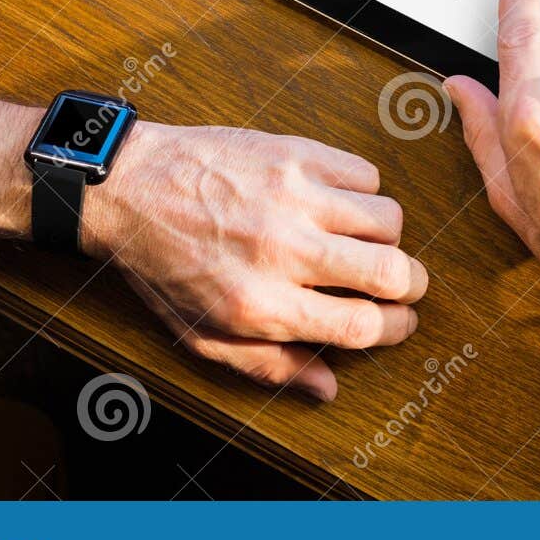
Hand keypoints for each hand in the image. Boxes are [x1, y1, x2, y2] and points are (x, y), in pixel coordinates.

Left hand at [84, 122, 427, 398]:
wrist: (127, 188)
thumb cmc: (161, 265)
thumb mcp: (201, 335)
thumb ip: (268, 365)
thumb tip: (329, 387)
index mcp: (262, 305)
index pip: (361, 325)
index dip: (395, 329)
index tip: (400, 322)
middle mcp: (284, 251)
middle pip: (391, 272)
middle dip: (412, 284)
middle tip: (405, 284)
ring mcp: (293, 196)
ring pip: (388, 218)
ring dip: (386, 236)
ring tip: (364, 240)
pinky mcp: (295, 153)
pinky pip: (365, 174)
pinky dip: (363, 191)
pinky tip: (338, 202)